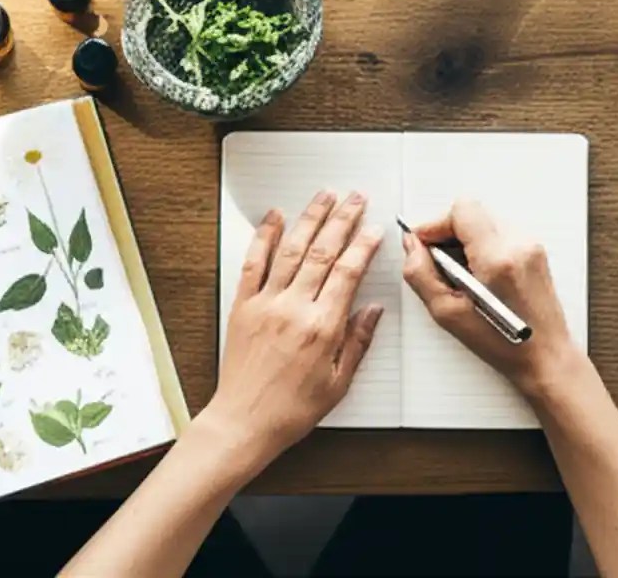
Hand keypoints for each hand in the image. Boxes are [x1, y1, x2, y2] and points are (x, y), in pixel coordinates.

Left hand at [204, 190, 385, 469]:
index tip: (374, 229)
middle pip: (323, 252)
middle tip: (356, 198)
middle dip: (342, 220)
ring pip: (291, 250)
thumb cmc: (291, 409)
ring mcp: (265, 304)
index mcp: (322, 328)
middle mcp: (293, 309)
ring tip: (324, 196)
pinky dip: (264, 237)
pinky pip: (253, 263)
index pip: (348, 273)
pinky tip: (274, 217)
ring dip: (309, 219)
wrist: (245, 421)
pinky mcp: (243, 306)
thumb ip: (358, 342)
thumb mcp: (338, 382)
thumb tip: (373, 310)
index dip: (363, 246)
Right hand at [400, 198, 582, 400]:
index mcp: (497, 259)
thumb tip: (412, 246)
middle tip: (440, 263)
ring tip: (462, 275)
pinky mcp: (535, 251)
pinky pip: (498, 234)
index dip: (435, 224)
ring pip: (484, 222)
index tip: (424, 243)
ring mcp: (531, 246)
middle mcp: (518, 245)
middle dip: (449, 233)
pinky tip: (479, 276)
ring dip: (465, 241)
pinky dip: (481, 247)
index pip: (461, 211)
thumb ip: (420, 273)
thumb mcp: (447, 313)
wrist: (545, 356)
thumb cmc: (504, 344)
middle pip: (472, 212)